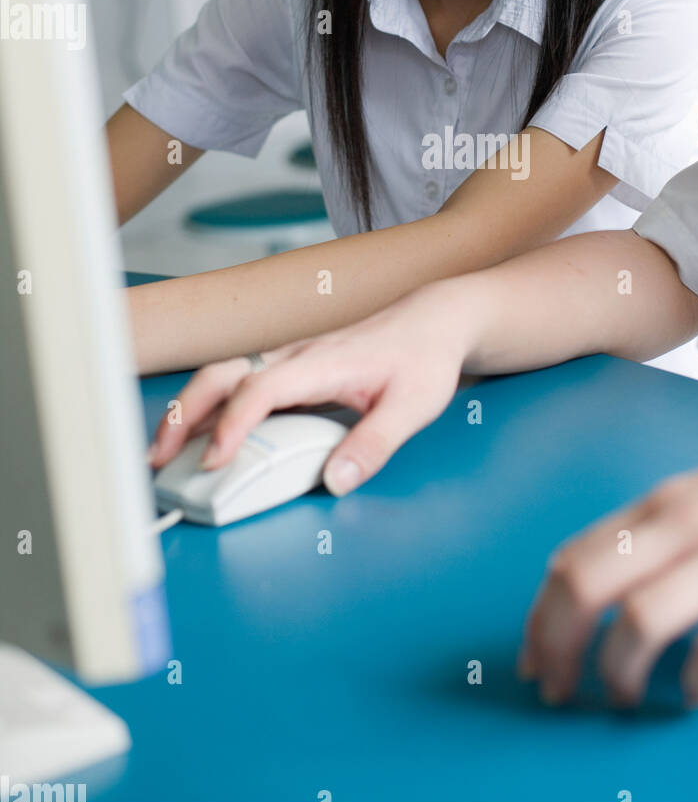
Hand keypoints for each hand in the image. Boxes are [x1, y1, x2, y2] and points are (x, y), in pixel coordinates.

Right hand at [145, 283, 469, 494]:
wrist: (434, 320)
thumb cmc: (424, 359)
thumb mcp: (415, 406)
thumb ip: (376, 444)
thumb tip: (336, 481)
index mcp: (323, 362)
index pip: (262, 388)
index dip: (234, 424)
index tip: (217, 461)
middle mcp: (297, 355)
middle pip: (223, 374)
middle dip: (185, 413)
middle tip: (160, 457)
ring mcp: (291, 359)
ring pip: (224, 376)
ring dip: (190, 410)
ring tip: (163, 452)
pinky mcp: (292, 368)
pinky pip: (240, 383)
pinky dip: (211, 407)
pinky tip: (201, 435)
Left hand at [518, 392, 697, 709]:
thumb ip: (657, 531)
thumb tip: (596, 579)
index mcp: (664, 502)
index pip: (574, 558)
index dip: (540, 618)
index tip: (535, 659)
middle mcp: (688, 524)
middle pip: (586, 586)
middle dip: (556, 647)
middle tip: (558, 689)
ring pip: (641, 621)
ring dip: (619, 673)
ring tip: (624, 697)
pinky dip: (697, 684)